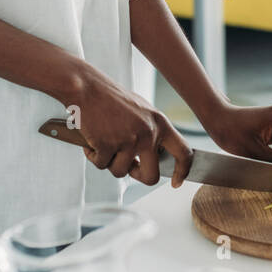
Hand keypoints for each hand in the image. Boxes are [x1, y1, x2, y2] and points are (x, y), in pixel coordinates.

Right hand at [73, 67, 193, 187]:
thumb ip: (152, 132)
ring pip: (121, 172)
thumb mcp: (142, 111)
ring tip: (105, 143)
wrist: (88, 88)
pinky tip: (92, 140)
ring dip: (110, 162)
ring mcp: (128, 140)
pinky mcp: (107, 145)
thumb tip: (157, 156)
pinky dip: (93, 156)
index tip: (176, 182)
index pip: (184, 152)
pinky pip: (101, 164)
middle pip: (152, 176)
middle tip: (129, 168)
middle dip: (138, 176)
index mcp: (160, 123)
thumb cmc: (112, 99)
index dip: (182, 171)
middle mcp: (148, 133)